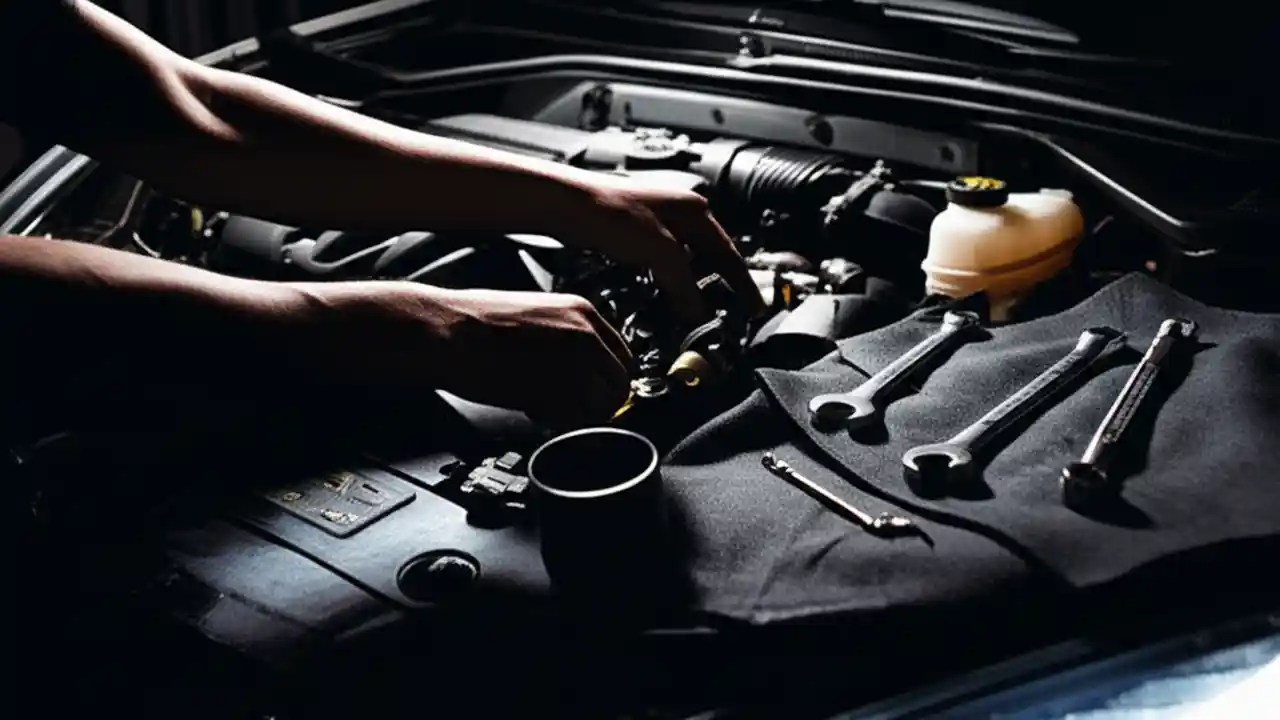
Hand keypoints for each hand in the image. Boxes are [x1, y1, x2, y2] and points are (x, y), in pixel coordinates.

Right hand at [426, 288, 633, 427]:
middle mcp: (584, 338)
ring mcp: (571, 366)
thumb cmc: (476, 320)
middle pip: (618, 386)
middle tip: (577, 408)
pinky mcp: (552, 394)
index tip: (599, 390)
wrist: (447, 330)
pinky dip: (557, 423)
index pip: (622, 356)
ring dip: (578, 415)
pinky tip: (534, 409)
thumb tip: (582, 363)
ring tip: (548, 405)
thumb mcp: (537, 314)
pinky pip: (571, 422)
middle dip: (600, 403)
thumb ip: (568, 336)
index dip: (609, 379)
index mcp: (582, 313)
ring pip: (599, 409)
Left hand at [558, 176, 765, 323]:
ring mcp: (658, 223)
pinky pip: (662, 265)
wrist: (567, 205)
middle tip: (723, 314)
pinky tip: (661, 297)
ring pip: (684, 263)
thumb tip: (699, 314)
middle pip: (708, 259)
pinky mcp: (636, 234)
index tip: (752, 308)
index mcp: (694, 210)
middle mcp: (679, 213)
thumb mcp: (659, 252)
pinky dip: (667, 283)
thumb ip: (684, 285)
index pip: (729, 254)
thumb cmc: (610, 212)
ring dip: (688, 288)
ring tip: (692, 312)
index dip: (742, 284)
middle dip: (715, 288)